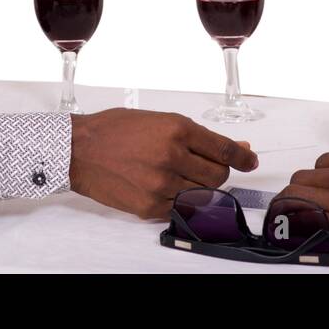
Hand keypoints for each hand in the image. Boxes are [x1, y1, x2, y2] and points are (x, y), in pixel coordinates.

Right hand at [68, 109, 258, 218]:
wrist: (78, 150)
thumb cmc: (114, 129)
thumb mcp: (158, 120)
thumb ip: (195, 135)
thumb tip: (232, 147)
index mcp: (176, 129)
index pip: (223, 149)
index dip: (242, 157)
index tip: (250, 161)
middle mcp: (172, 156)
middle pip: (218, 175)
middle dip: (218, 172)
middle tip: (204, 166)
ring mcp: (161, 184)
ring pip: (202, 194)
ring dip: (198, 186)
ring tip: (178, 175)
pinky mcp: (150, 206)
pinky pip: (180, 208)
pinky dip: (179, 199)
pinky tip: (164, 187)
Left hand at [279, 140, 328, 254]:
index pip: (324, 162)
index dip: (325, 177)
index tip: (326, 188)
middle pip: (305, 176)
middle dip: (306, 189)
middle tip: (309, 202)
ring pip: (298, 194)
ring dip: (298, 204)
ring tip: (299, 216)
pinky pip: (309, 219)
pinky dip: (305, 223)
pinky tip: (307, 227)